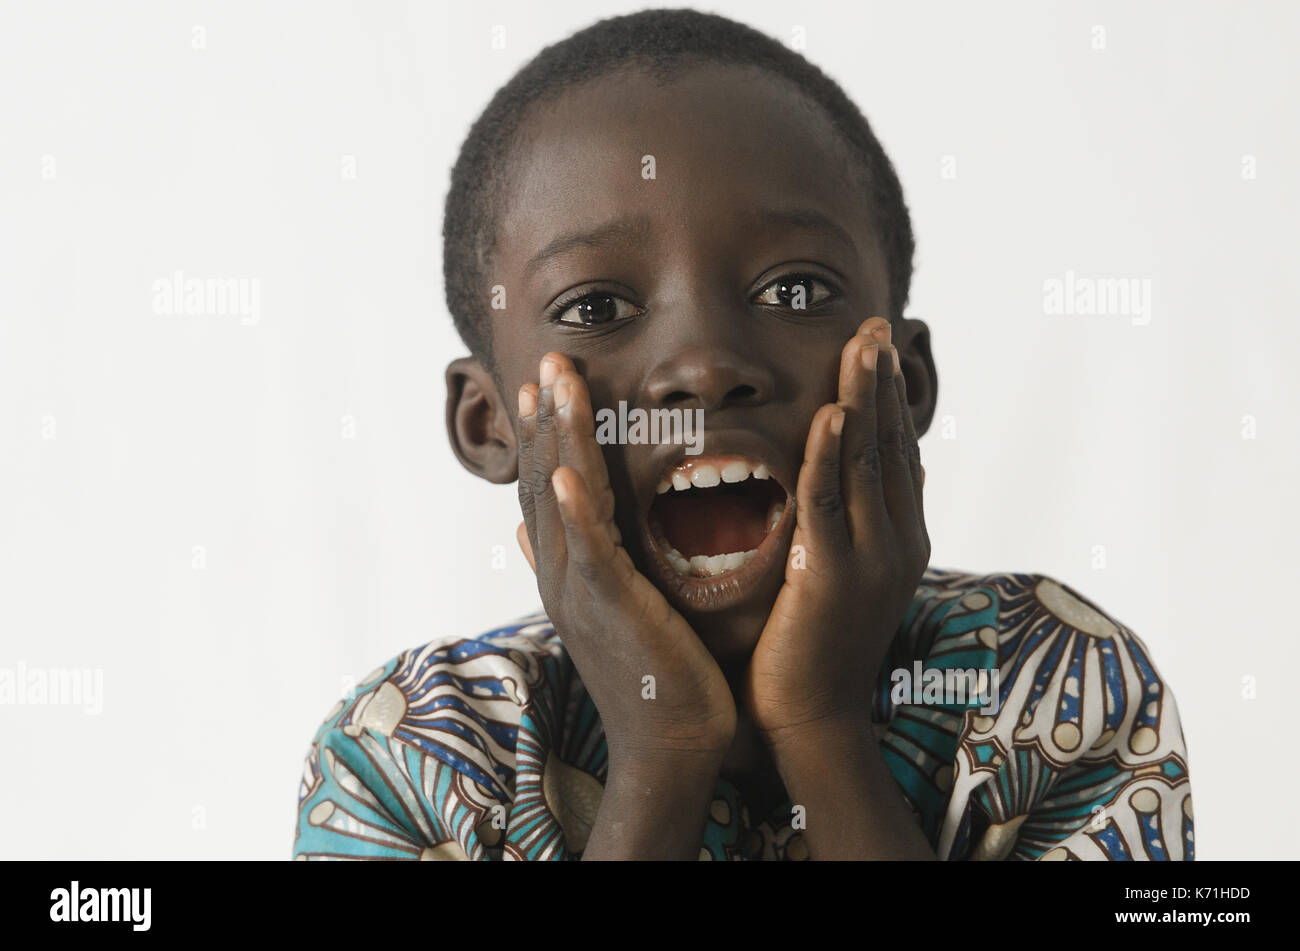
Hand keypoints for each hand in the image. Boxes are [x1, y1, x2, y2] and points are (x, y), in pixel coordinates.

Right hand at [516, 353, 737, 763]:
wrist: (669, 745)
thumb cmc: (652, 678)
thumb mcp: (605, 610)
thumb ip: (574, 560)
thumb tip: (525, 526)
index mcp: (566, 571)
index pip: (549, 488)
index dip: (546, 434)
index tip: (546, 385)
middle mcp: (562, 574)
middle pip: (546, 480)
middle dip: (547, 418)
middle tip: (548, 360)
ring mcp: (579, 591)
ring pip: (563, 501)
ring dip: (558, 440)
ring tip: (556, 384)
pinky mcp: (608, 610)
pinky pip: (589, 552)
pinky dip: (576, 511)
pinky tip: (570, 474)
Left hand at [742, 317, 929, 743]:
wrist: (810, 718)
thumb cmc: (818, 647)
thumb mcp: (851, 574)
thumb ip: (865, 521)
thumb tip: (895, 470)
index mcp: (901, 538)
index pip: (898, 451)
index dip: (889, 397)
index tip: (880, 345)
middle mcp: (897, 542)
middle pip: (890, 445)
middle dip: (882, 381)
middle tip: (875, 323)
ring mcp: (871, 559)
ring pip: (867, 463)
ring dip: (864, 399)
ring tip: (862, 344)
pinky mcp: (832, 577)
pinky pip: (829, 504)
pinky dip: (831, 456)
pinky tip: (832, 413)